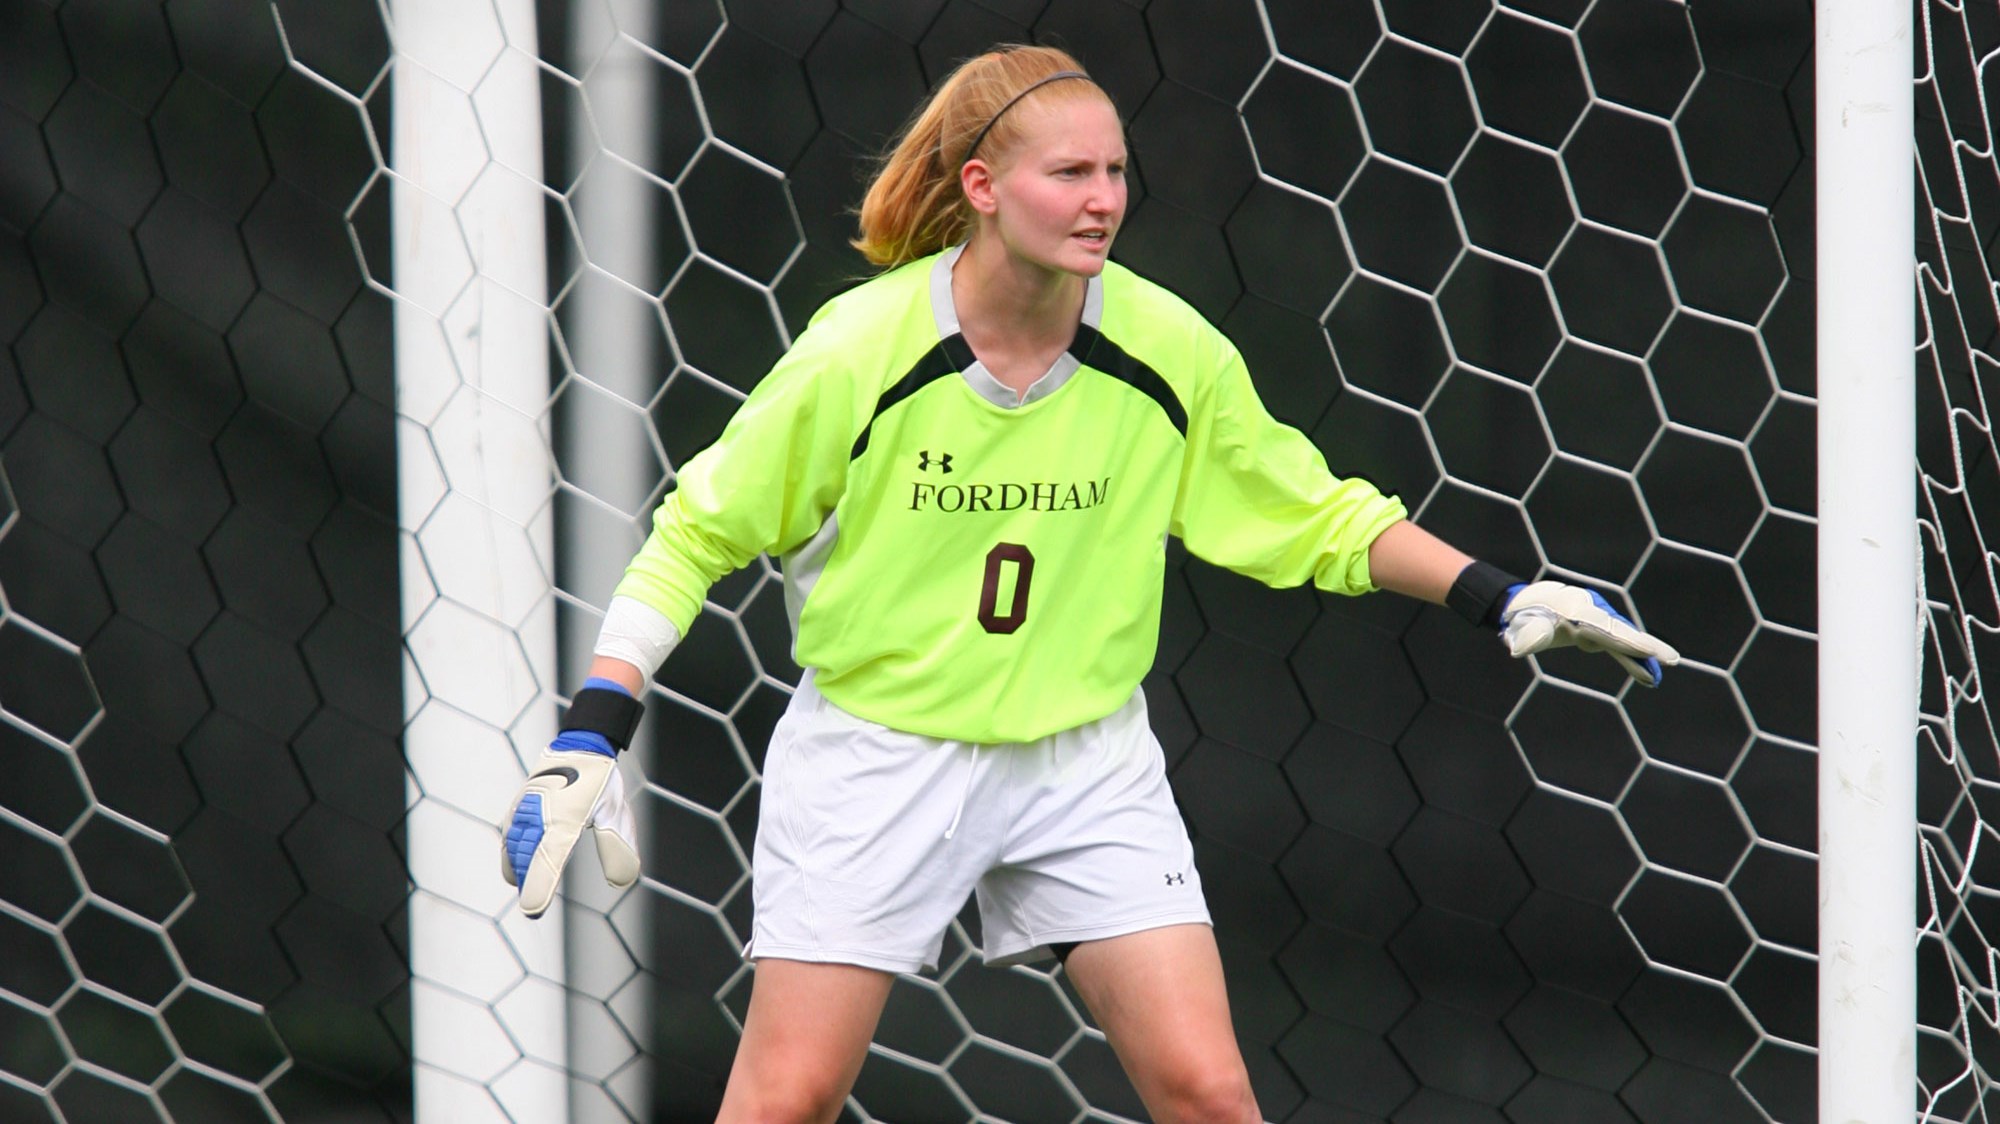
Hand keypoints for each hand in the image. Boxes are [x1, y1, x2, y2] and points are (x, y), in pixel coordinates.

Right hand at [500, 743, 639, 917]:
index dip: (539, 887)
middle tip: (535, 907)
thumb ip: (618, 848)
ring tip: (528, 888)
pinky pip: (509, 839)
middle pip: (526, 861)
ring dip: (520, 871)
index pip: (549, 859)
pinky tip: (518, 869)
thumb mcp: (617, 814)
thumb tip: (623, 882)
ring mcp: (523, 811)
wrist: (579, 746)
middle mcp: (538, 816)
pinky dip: (512, 856)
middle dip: (530, 884)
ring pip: (513, 851)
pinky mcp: (516, 810)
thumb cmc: (600, 782)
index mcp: (565, 819)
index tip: (532, 911)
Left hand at [1500, 580, 1680, 686]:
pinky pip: (1618, 645)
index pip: (1604, 626)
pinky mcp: (1597, 630)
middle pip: (1621, 631)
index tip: (1647, 649)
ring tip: (1660, 676)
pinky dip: (1632, 659)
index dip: (1626, 639)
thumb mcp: (1519, 625)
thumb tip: (1520, 648)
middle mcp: (1590, 610)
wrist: (1524, 604)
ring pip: (1623, 639)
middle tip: (1671, 659)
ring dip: (1642, 658)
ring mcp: (1596, 619)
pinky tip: (1647, 676)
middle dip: (1645, 647)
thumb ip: (1527, 635)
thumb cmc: (1522, 616)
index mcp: (1574, 607)